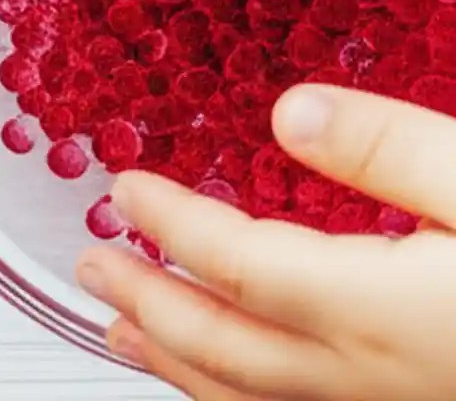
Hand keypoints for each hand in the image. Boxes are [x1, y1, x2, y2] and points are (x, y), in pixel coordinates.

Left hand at [74, 84, 455, 399]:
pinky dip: (229, 396)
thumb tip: (292, 113)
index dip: (173, 224)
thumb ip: (393, 149)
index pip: (239, 266)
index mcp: (382, 309)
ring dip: (173, 361)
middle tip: (93, 268)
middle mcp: (372, 377)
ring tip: (121, 333)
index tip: (127, 189)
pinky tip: (217, 381)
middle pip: (224, 346)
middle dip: (146, 303)